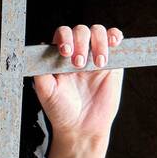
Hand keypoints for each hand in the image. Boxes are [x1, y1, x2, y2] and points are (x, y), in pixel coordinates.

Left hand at [32, 24, 124, 143]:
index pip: (62, 35)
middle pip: (80, 30)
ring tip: (97, 64)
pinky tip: (114, 42)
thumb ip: (40, 70)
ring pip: (98, 32)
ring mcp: (94, 56)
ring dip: (98, 42)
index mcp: (59, 57)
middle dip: (81, 43)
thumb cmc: (60, 110)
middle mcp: (77, 52)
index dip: (65, 38)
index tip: (65, 52)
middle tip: (79, 65)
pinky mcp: (112, 63)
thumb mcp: (45, 91)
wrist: (82, 127)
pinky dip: (115, 36)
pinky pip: (115, 40)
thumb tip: (40, 47)